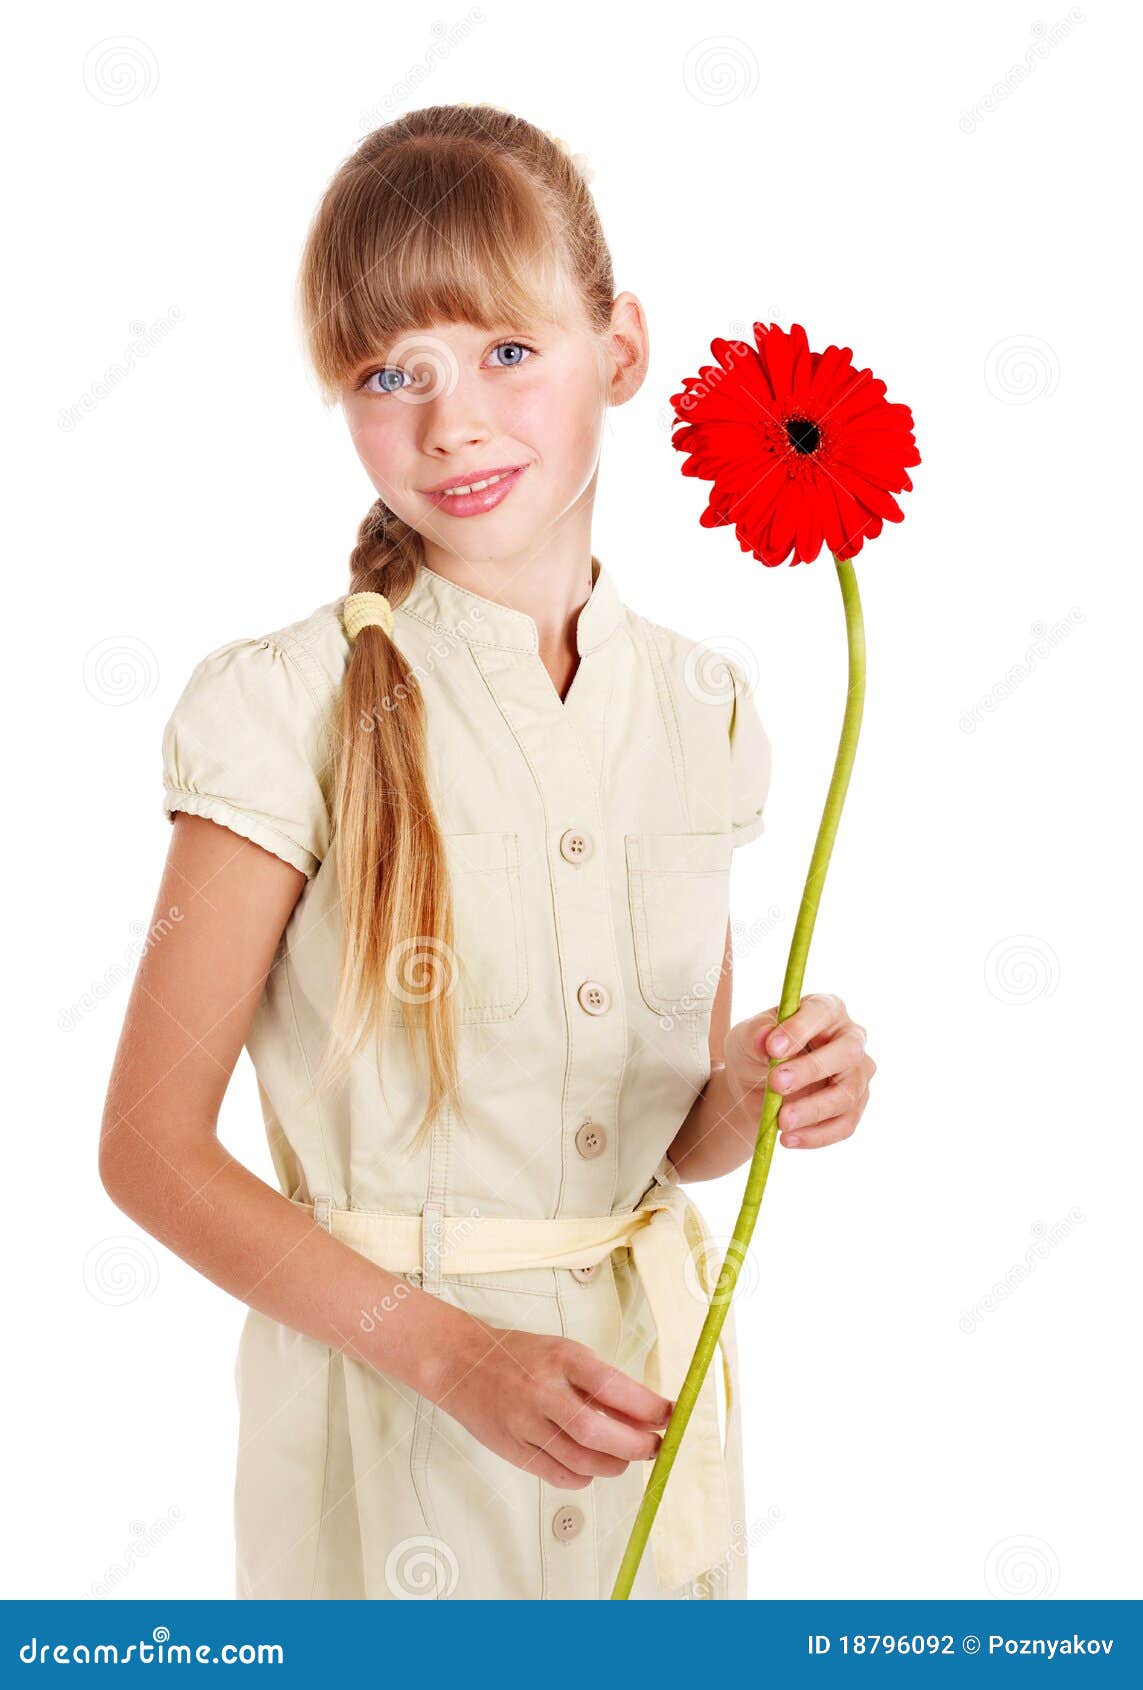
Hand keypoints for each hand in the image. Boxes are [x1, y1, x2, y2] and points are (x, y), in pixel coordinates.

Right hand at [426, 1317, 673, 1488]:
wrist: (462, 1363)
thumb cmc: (520, 1356)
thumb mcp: (564, 1353)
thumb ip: (602, 1384)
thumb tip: (647, 1415)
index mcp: (562, 1358)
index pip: (614, 1386)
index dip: (648, 1407)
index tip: (670, 1415)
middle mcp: (543, 1391)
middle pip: (598, 1432)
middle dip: (636, 1446)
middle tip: (654, 1447)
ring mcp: (525, 1424)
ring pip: (582, 1461)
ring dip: (614, 1466)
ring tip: (623, 1458)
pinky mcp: (513, 1450)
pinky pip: (558, 1475)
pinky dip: (583, 1478)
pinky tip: (590, 1467)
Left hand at [725, 991, 875, 1148]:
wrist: (756, 1087)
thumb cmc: (757, 1051)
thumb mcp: (745, 1038)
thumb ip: (754, 1034)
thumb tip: (764, 1039)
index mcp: (825, 1009)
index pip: (822, 1011)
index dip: (800, 1029)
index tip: (772, 1047)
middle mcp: (850, 1038)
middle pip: (847, 1052)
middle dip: (811, 1070)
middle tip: (776, 1083)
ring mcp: (856, 1075)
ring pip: (847, 1094)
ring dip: (813, 1110)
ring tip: (781, 1121)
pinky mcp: (854, 1107)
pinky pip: (844, 1125)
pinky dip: (817, 1136)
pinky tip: (789, 1139)